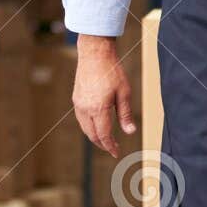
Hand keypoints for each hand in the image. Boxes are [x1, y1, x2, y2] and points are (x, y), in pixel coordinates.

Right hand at [72, 34, 135, 154]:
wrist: (95, 54)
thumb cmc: (112, 71)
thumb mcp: (124, 92)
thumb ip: (125, 114)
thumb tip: (130, 132)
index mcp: (98, 109)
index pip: (104, 135)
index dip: (110, 146)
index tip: (117, 153)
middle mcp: (85, 108)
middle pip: (92, 134)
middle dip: (102, 144)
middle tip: (112, 148)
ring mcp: (79, 103)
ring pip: (85, 127)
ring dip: (94, 136)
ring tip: (105, 139)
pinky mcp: (76, 98)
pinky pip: (81, 118)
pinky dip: (88, 126)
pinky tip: (96, 125)